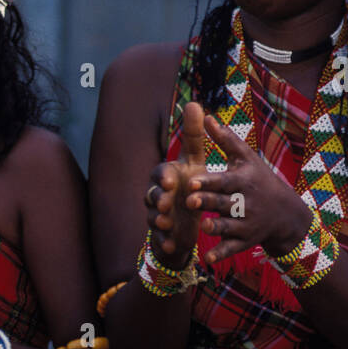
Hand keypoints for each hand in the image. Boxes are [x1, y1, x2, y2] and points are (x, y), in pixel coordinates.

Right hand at [145, 101, 207, 266]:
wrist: (187, 219)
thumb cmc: (191, 184)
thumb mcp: (195, 160)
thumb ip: (194, 135)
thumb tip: (194, 102)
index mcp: (167, 177)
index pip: (160, 173)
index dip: (163, 177)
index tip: (171, 180)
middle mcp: (160, 195)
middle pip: (152, 195)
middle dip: (158, 198)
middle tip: (167, 202)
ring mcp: (160, 216)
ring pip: (153, 216)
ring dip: (159, 220)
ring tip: (167, 223)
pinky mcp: (164, 235)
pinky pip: (161, 239)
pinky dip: (165, 242)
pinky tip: (172, 246)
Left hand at [187, 116, 311, 262]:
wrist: (286, 214)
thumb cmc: (260, 180)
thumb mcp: (246, 158)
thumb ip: (225, 139)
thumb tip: (206, 116)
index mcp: (242, 182)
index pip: (223, 181)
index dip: (208, 182)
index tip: (192, 180)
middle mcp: (245, 203)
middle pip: (224, 203)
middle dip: (208, 202)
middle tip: (190, 200)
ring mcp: (246, 224)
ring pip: (228, 227)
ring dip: (216, 227)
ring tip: (204, 226)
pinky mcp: (245, 241)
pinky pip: (232, 249)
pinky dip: (220, 255)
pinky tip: (207, 260)